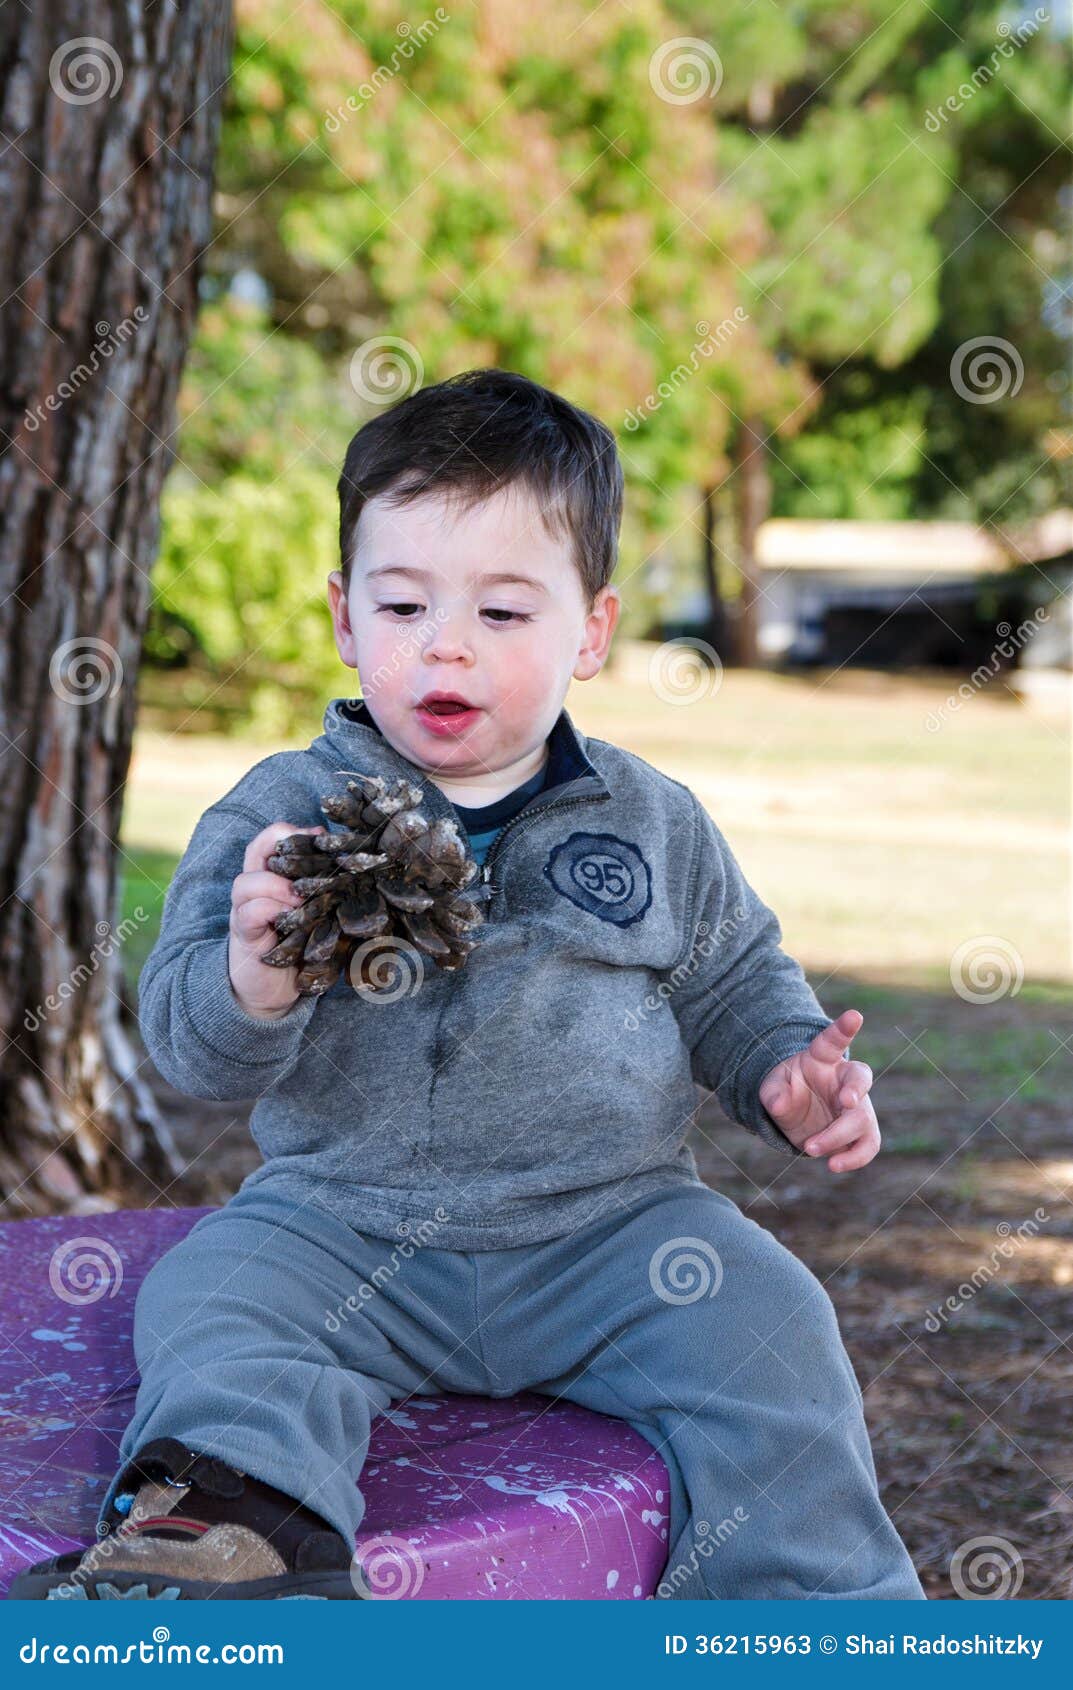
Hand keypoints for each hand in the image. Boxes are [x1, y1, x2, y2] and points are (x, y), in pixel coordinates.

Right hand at [228, 822, 325, 1018]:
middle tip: (313, 865)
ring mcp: (243, 909)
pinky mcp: (243, 934)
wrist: (273, 989)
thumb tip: (357, 866)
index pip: (273, 838)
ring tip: (302, 900)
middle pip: (258, 849)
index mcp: (273, 875)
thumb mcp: (317, 912)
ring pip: (247, 881)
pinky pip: (249, 912)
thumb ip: (326, 889)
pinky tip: (289, 920)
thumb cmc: (301, 945)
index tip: (321, 837)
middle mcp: (254, 887)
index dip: (294, 832)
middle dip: (286, 850)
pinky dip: (269, 910)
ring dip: (277, 886)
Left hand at [758, 1008, 879, 1172]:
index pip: (833, 1040)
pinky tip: (833, 1165)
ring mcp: (857, 1106)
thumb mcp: (770, 1088)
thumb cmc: (786, 1090)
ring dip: (840, 1135)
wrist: (796, 1114)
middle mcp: (844, 1079)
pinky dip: (854, 1158)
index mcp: (822, 1058)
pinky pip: (868, 1144)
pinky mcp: (860, 1131)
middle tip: (845, 1103)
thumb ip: (773, 1093)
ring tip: (810, 1149)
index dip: (844, 1028)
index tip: (855, 1015)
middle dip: (856, 1089)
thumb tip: (781, 1103)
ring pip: (863, 1118)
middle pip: (860, 1078)